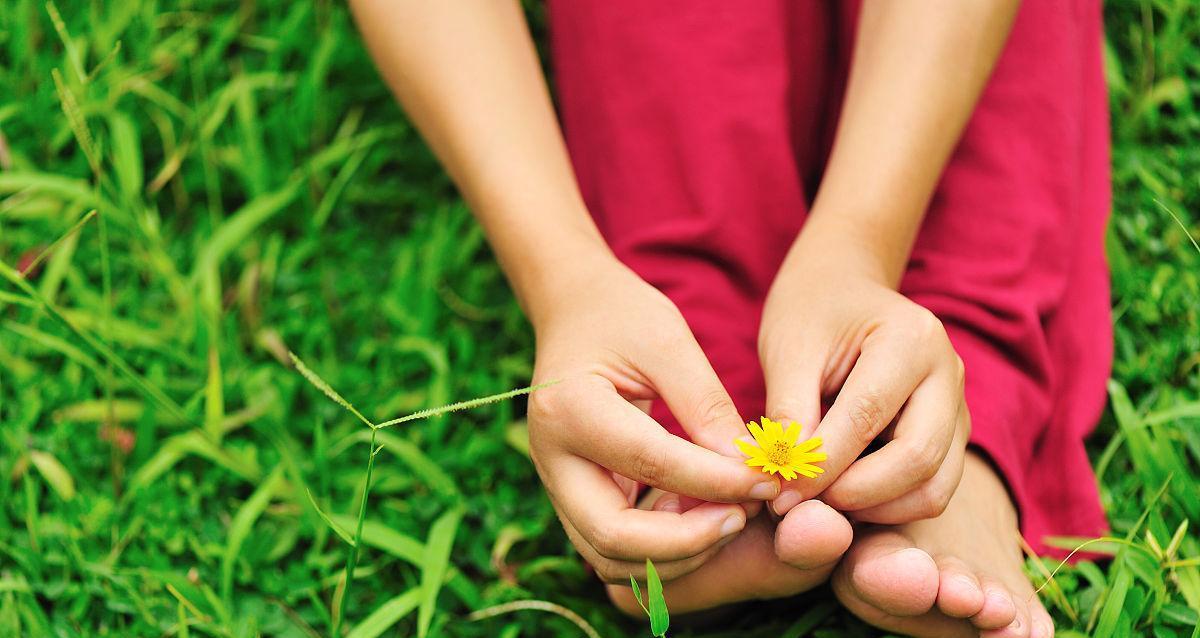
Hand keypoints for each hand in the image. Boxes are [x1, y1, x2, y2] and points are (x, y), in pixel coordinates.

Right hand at [526, 252, 779, 582]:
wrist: (572, 312)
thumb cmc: (621, 316)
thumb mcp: (668, 341)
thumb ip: (707, 406)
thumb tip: (750, 468)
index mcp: (569, 409)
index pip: (650, 462)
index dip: (717, 481)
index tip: (769, 480)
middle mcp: (551, 459)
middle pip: (611, 539)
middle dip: (687, 543)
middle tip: (744, 516)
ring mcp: (557, 485)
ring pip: (611, 558)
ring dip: (677, 555)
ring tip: (730, 516)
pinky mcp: (574, 498)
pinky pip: (616, 547)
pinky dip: (663, 548)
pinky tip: (704, 514)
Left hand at [758, 234, 968, 523]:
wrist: (840, 291)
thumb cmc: (810, 315)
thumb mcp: (788, 352)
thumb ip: (789, 415)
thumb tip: (785, 482)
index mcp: (912, 338)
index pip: (868, 416)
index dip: (822, 463)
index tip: (780, 491)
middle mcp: (948, 374)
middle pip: (918, 459)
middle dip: (855, 494)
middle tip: (802, 505)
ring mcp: (958, 408)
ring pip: (934, 487)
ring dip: (875, 509)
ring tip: (819, 502)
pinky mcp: (951, 436)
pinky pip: (932, 490)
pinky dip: (888, 507)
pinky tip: (842, 497)